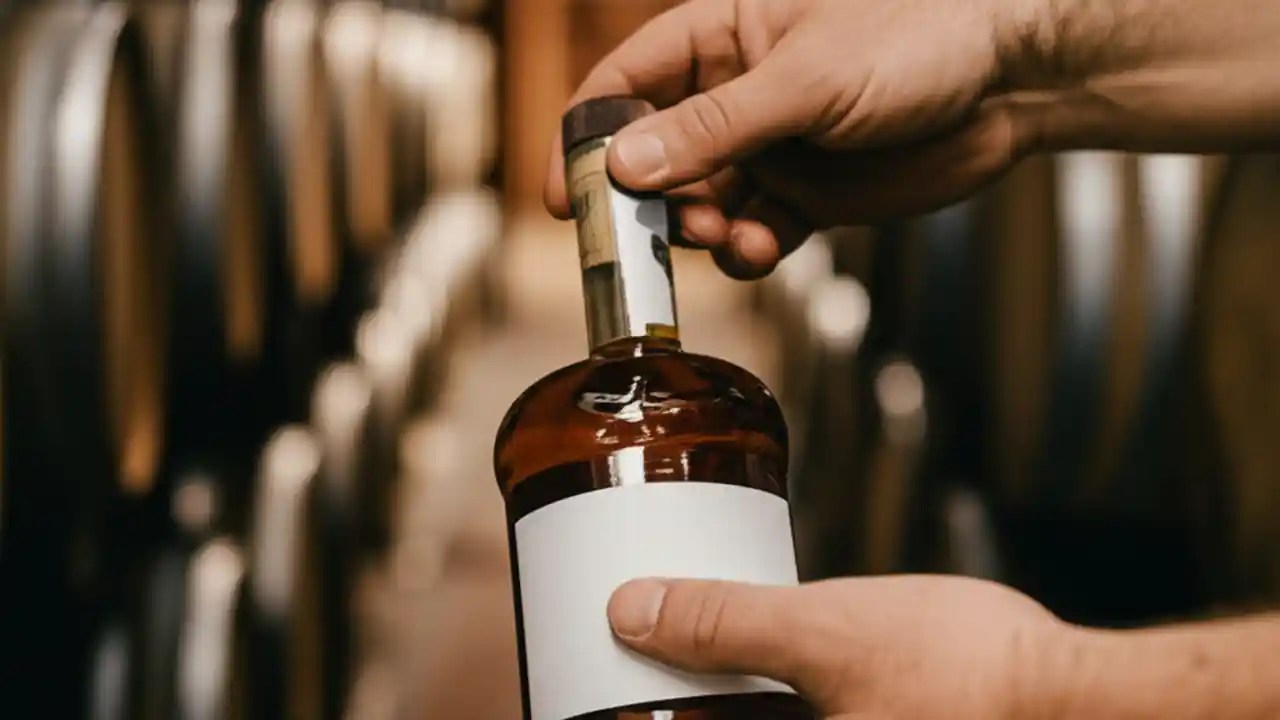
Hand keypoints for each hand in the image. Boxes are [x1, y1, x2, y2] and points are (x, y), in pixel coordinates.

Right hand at [545, 0, 1279, 278]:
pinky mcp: (806, 195)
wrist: (1011, 79)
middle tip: (658, 233)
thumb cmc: (917, 35)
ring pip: (699, 205)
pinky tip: (764, 246)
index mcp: (718, 37)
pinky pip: (752, 234)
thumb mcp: (804, 78)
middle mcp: (733, 95)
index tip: (566, 196)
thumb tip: (623, 167)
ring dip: (700, 232)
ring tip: (726, 236)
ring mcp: (768, 148)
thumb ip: (713, 127)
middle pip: (653, 158)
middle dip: (648, 202)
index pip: (623, 86)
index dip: (586, 138)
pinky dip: (748, 250)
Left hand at [607, 575, 1068, 718]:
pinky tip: (764, 666)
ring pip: (761, 713)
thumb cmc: (967, 675)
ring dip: (723, 695)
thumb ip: (725, 623)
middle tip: (642, 663)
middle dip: (681, 702)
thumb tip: (630, 611)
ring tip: (695, 655)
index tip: (606, 688)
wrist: (1080, 700)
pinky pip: (806, 716)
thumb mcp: (827, 631)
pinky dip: (772, 696)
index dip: (638, 713)